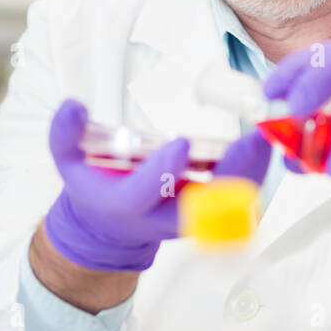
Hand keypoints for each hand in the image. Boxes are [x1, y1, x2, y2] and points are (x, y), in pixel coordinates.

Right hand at [43, 99, 272, 271]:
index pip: (145, 193)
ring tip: (266, 136)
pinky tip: (265, 144)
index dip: (161, 171)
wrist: (111, 225)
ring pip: (229, 204)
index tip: (178, 143)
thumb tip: (72, 104)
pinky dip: (254, 172)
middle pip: (202, 206)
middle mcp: (163, 217)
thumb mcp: (68, 160)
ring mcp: (190, 219)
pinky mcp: (209, 214)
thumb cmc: (93, 185)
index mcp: (127, 204)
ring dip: (251, 172)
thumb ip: (65, 133)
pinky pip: (238, 197)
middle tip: (250, 140)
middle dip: (229, 175)